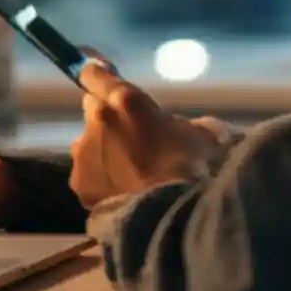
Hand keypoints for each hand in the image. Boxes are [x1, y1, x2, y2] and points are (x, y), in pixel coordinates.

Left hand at [69, 56, 226, 208]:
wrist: (172, 217)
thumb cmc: (192, 169)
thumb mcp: (207, 137)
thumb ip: (197, 126)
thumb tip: (210, 131)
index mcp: (125, 100)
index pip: (95, 74)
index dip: (98, 75)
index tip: (100, 75)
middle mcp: (98, 120)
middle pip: (93, 110)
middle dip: (109, 119)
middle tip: (133, 139)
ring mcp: (84, 153)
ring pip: (88, 145)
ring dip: (104, 152)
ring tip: (130, 174)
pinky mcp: (79, 183)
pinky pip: (88, 176)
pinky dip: (100, 182)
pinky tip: (121, 194)